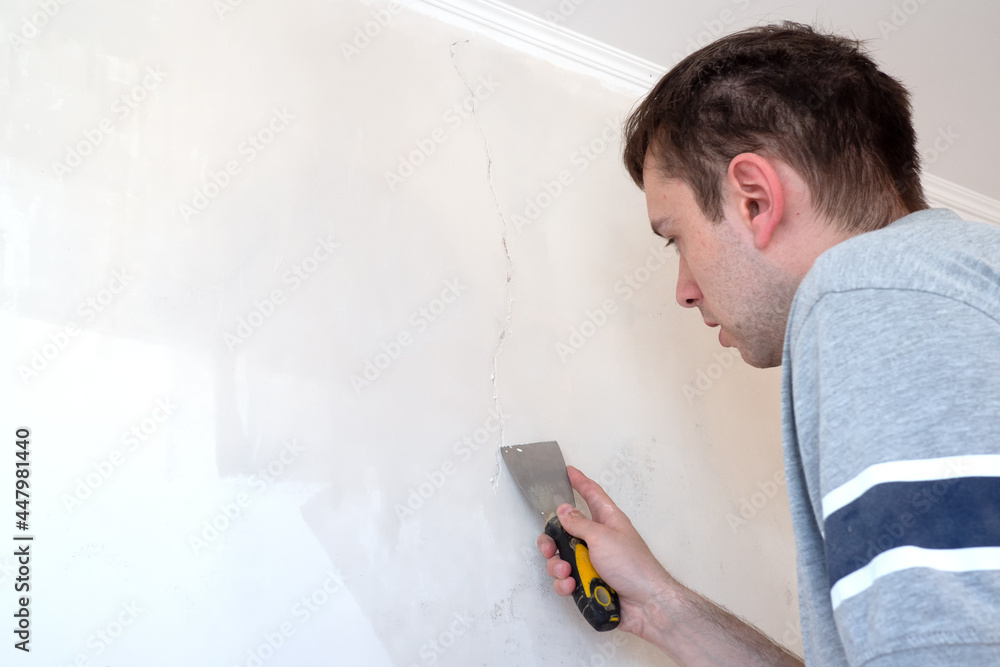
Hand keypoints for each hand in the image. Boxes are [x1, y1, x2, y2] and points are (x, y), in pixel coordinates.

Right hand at [537, 465, 675, 638]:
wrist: (646, 605)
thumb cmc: (634, 567)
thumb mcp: (602, 538)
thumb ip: (579, 523)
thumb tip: (563, 510)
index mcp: (608, 521)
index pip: (592, 495)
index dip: (580, 482)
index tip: (568, 471)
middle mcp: (599, 540)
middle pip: (566, 531)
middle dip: (553, 541)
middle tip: (550, 548)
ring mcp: (593, 563)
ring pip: (562, 558)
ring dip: (558, 566)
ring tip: (567, 572)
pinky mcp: (589, 583)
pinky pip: (566, 579)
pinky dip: (565, 583)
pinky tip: (572, 586)